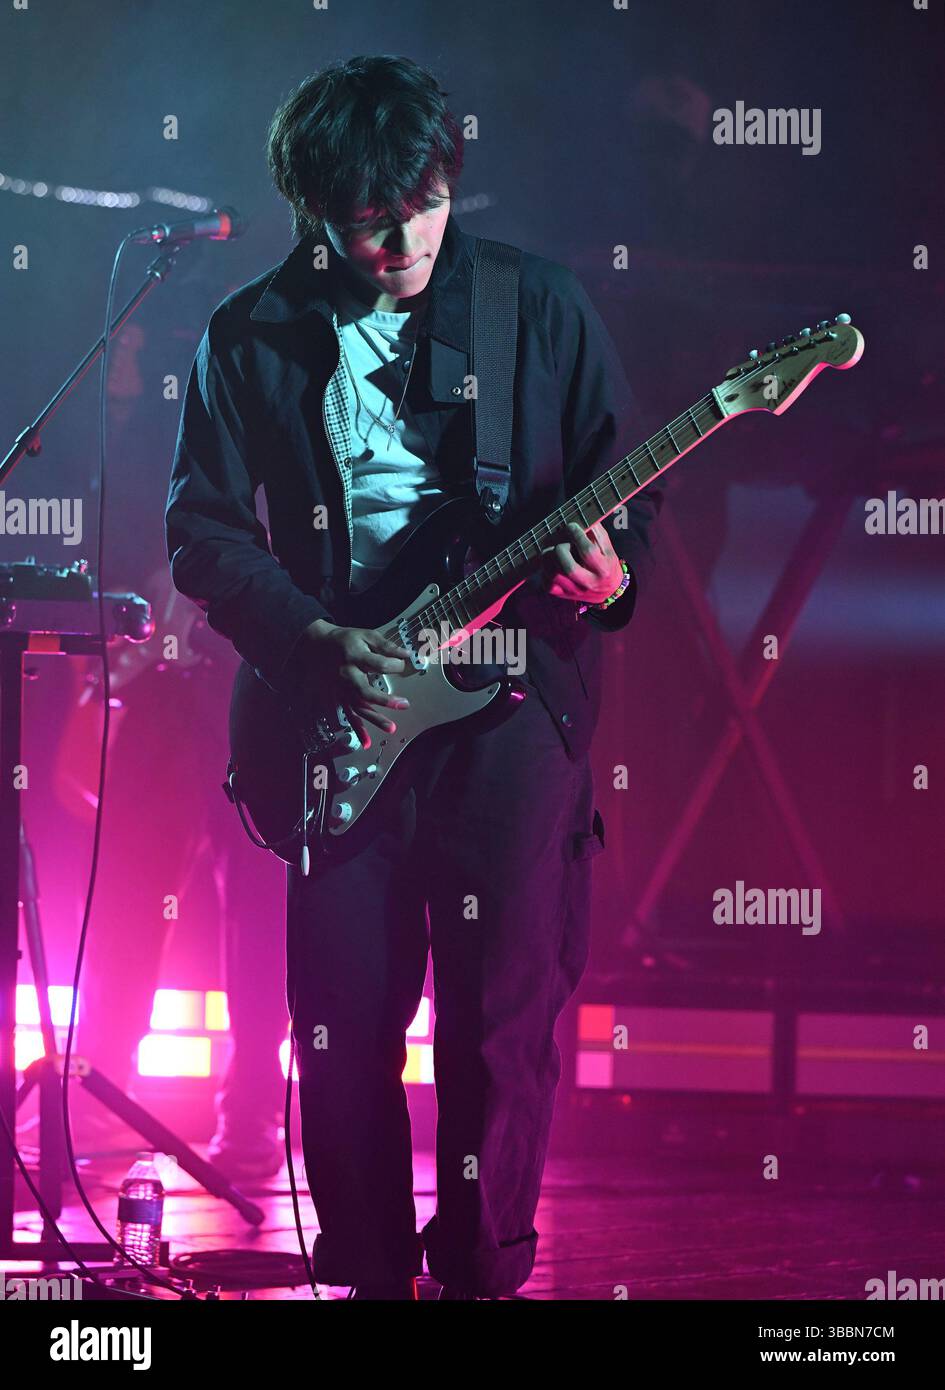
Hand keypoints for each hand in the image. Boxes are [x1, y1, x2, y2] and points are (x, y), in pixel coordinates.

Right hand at [296, 618, 410, 748]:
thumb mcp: (366, 635)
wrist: (318, 646)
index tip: (404, 664)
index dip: (396, 665)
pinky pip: (348, 715)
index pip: (379, 664)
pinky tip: (366, 742)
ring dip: (374, 719)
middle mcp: (347, 675)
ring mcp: (341, 688)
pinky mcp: (338, 697)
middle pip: (364, 691)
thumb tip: (406, 654)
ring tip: (391, 727)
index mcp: (355, 656)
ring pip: (358, 707)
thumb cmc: (346, 641)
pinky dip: (357, 730)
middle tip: (403, 704)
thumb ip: (386, 645)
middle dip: (384, 700)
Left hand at [541, 521, 622, 604]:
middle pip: (569, 567)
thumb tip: (583, 515)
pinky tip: (550, 564)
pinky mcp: (565, 596)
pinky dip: (544, 573)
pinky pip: (548, 586)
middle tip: (560, 542)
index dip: (577, 536)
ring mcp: (576, 591)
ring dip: (548, 559)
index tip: (571, 526)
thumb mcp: (608, 549)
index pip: (588, 552)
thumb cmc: (606, 564)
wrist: (609, 591)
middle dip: (560, 549)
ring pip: (554, 576)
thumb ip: (597, 533)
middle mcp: (590, 582)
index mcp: (603, 569)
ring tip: (551, 551)